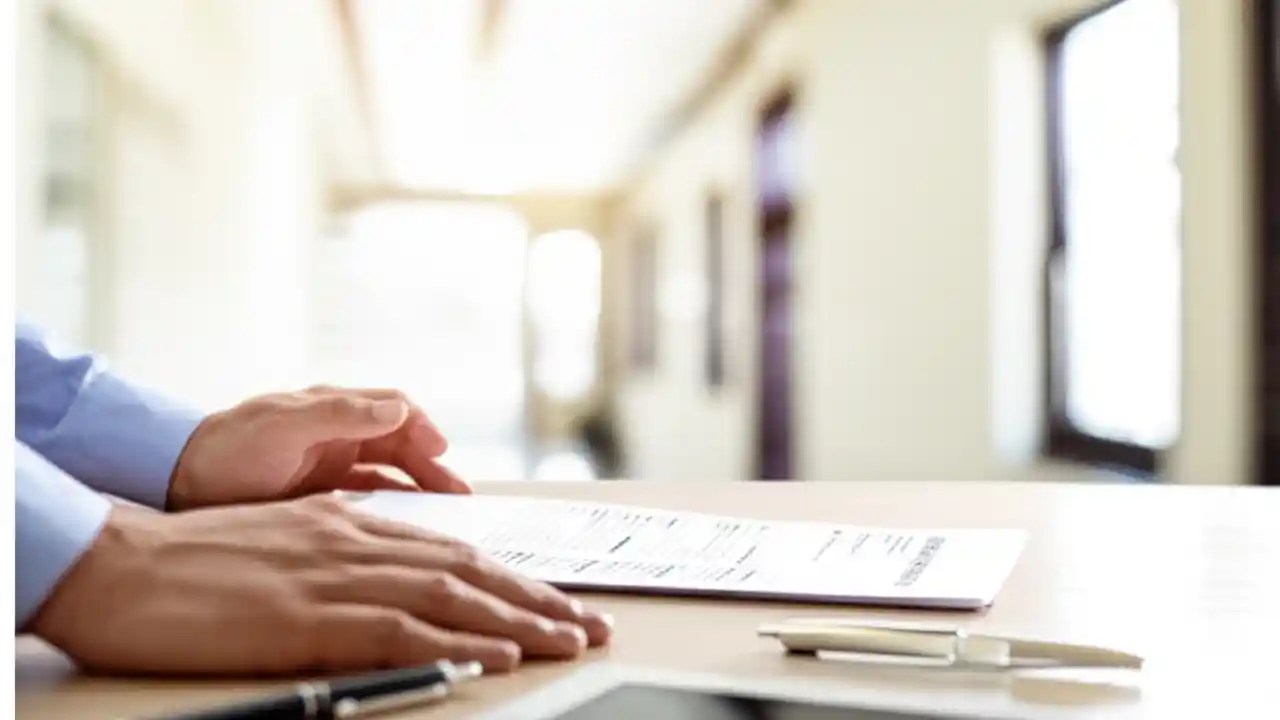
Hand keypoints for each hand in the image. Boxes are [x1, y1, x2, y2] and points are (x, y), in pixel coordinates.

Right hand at [30, 496, 612, 674]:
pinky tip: (499, 653)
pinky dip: (457, 640)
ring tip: (571, 640)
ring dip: (522, 621)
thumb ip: (341, 558)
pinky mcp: (308, 619)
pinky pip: (400, 628)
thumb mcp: (283, 544)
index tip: (555, 601)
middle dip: (539, 599)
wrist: (122, 566)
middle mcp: (356, 542)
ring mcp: (335, 578)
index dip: (512, 579)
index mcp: (349, 524)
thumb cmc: (192, 564)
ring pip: (452, 595)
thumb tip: (394, 587)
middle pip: (470, 570)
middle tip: (591, 623)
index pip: (453, 552)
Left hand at [169, 386, 468, 509]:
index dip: (424, 427)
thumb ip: (340, 415)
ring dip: (420, 487)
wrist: (175, 485)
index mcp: (332, 408)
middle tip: (458, 494)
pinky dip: (394, 506)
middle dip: (433, 464)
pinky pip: (371, 496)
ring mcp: (332, 464)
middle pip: (402, 442)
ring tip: (447, 511)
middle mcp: (338, 432)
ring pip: (392, 471)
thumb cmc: (227, 449)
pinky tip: (408, 525)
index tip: (440, 452)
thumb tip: (398, 409)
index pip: (395, 409)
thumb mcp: (284, 426)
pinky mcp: (322, 494)